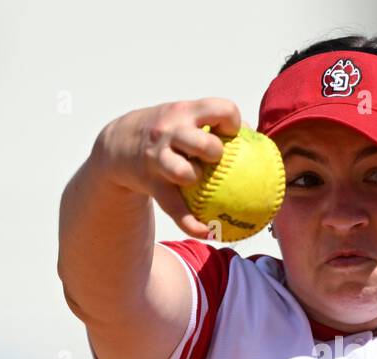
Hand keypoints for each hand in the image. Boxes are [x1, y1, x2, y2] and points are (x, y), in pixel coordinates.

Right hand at [96, 98, 244, 239]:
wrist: (119, 143)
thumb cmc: (167, 132)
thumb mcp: (185, 117)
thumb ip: (216, 124)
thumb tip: (257, 140)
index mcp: (186, 112)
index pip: (219, 109)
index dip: (232, 120)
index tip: (231, 132)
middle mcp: (170, 132)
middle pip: (203, 143)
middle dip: (215, 152)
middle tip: (216, 158)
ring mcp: (159, 158)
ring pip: (183, 173)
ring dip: (196, 180)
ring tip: (199, 183)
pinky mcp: (151, 182)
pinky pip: (175, 209)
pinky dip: (191, 224)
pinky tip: (208, 232)